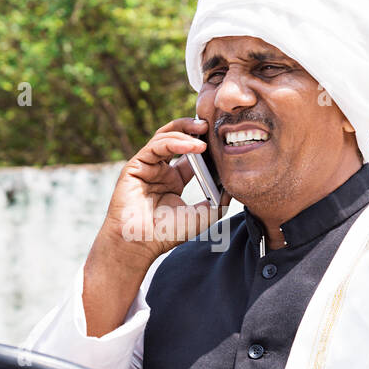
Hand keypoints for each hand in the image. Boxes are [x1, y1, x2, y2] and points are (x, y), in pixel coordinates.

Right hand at [97, 116, 231, 265]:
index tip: (223, 140)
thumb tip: (233, 187)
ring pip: (165, 136)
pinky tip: (192, 145)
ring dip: (185, 130)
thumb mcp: (201, 217)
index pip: (191, 154)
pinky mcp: (135, 166)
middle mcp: (160, 170)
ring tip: (204, 130)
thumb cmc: (165, 234)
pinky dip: (174, 142)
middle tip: (212, 124)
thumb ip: (218, 202)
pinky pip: (156, 146)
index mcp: (174, 180)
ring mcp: (147, 166)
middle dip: (194, 128)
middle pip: (177, 138)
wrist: (139, 244)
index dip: (206, 144)